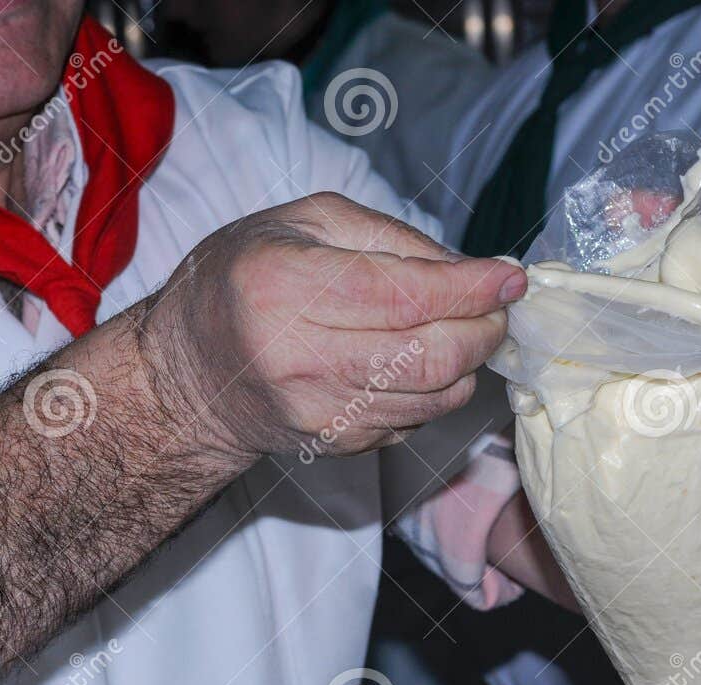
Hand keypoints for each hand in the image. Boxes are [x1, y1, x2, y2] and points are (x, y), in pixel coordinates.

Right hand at [140, 192, 525, 463]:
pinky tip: (423, 364)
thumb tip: (470, 269)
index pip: (403, 296)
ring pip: (432, 397)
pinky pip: (415, 422)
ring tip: (465, 330)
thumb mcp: (302, 223)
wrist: (190, 374)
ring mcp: (318, 412)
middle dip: (483, 330)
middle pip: (429, 356)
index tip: (510, 278)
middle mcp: (299, 358)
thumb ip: (389, 237)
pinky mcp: (336, 446)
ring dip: (467, 364)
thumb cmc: (244, 280)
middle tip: (497, 309)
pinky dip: (436, 392)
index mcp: (283, 287)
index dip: (470, 289)